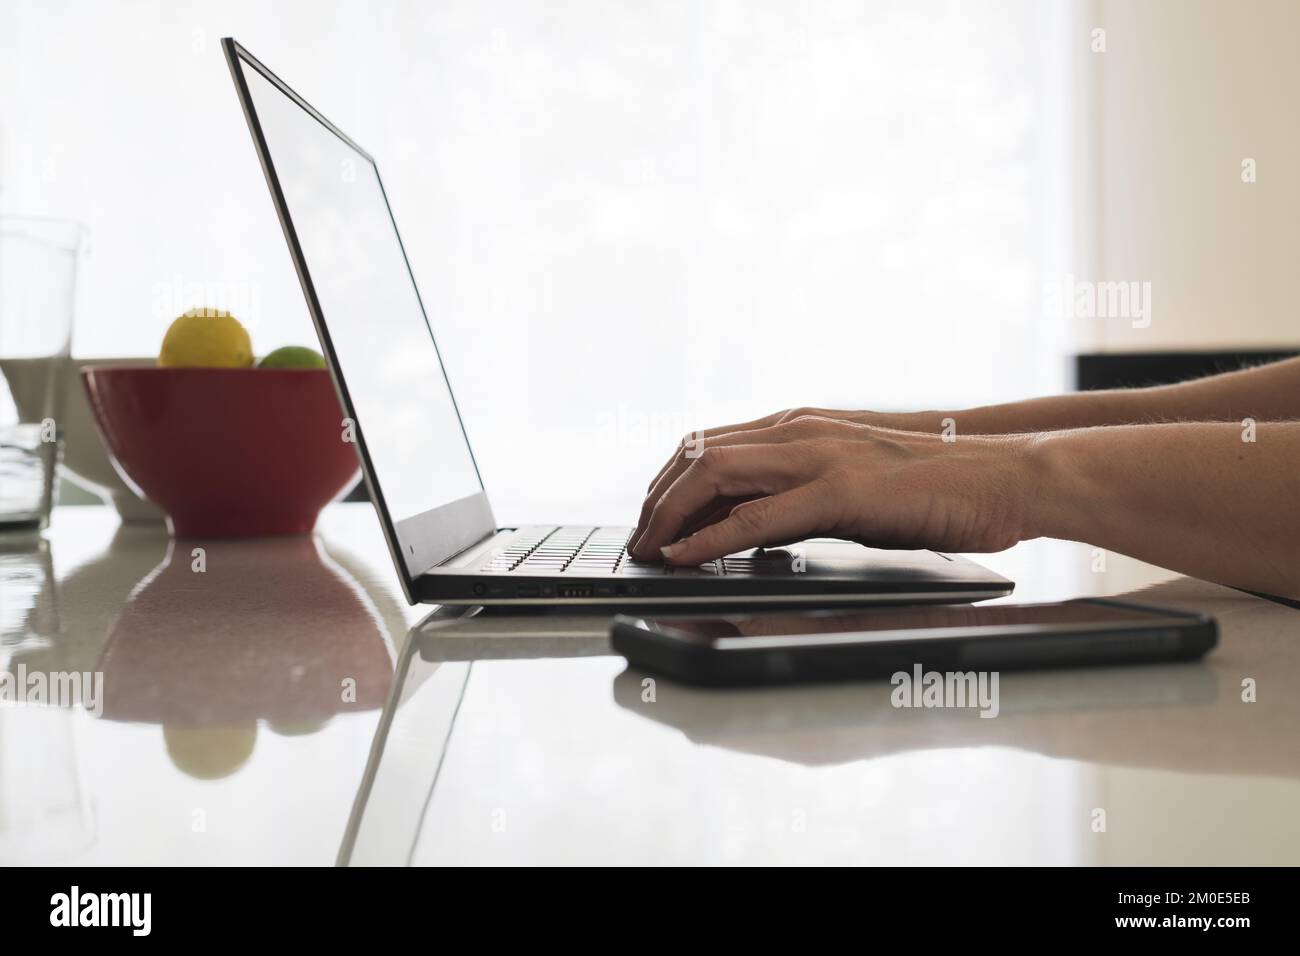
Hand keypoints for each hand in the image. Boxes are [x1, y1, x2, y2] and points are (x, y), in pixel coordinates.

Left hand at [626, 415, 1040, 564]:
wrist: (1005, 477)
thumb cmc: (934, 488)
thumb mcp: (849, 491)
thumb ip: (798, 502)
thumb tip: (751, 534)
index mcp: (800, 427)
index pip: (709, 445)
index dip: (668, 485)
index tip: (650, 522)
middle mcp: (799, 430)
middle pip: (696, 454)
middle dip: (655, 501)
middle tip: (637, 543)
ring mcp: (818, 454)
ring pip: (713, 474)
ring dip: (669, 516)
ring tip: (648, 551)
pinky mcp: (841, 489)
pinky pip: (755, 515)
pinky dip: (710, 538)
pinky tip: (685, 558)